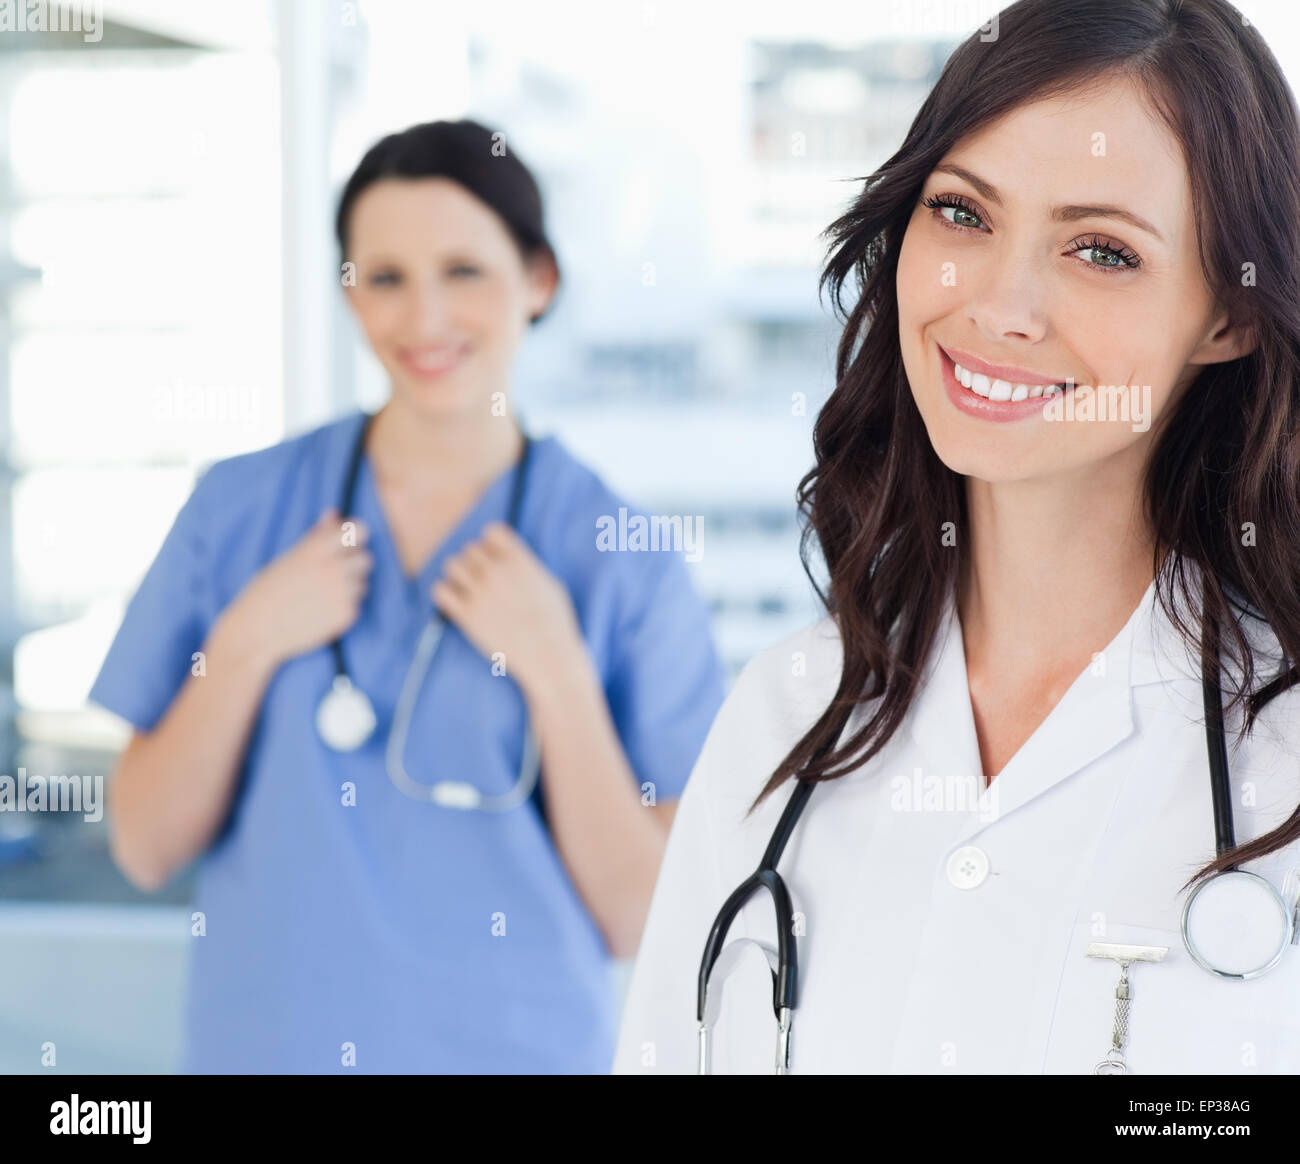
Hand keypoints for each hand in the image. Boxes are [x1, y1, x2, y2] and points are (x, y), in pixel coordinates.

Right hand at [229, 508, 373, 666]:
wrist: (257, 629)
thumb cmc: (269, 590)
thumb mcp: (290, 557)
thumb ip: (317, 536)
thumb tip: (334, 513)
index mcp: (318, 548)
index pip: (360, 531)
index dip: (355, 539)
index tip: (347, 546)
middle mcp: (334, 567)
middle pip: (366, 559)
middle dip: (354, 567)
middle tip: (330, 577)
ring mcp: (342, 592)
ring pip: (363, 585)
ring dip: (349, 589)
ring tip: (320, 597)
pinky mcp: (347, 615)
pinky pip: (356, 606)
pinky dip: (343, 609)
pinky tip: (321, 613)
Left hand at [431, 522, 582, 692]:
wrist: (548, 656)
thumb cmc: (556, 623)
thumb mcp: (551, 584)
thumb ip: (528, 566)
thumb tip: (512, 558)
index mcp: (519, 560)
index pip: (492, 532)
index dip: (492, 545)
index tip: (497, 560)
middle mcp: (497, 571)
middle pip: (470, 549)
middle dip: (476, 564)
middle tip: (484, 582)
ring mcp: (479, 593)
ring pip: (452, 565)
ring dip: (459, 576)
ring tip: (468, 591)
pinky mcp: (466, 615)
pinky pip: (440, 591)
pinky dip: (446, 595)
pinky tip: (457, 604)